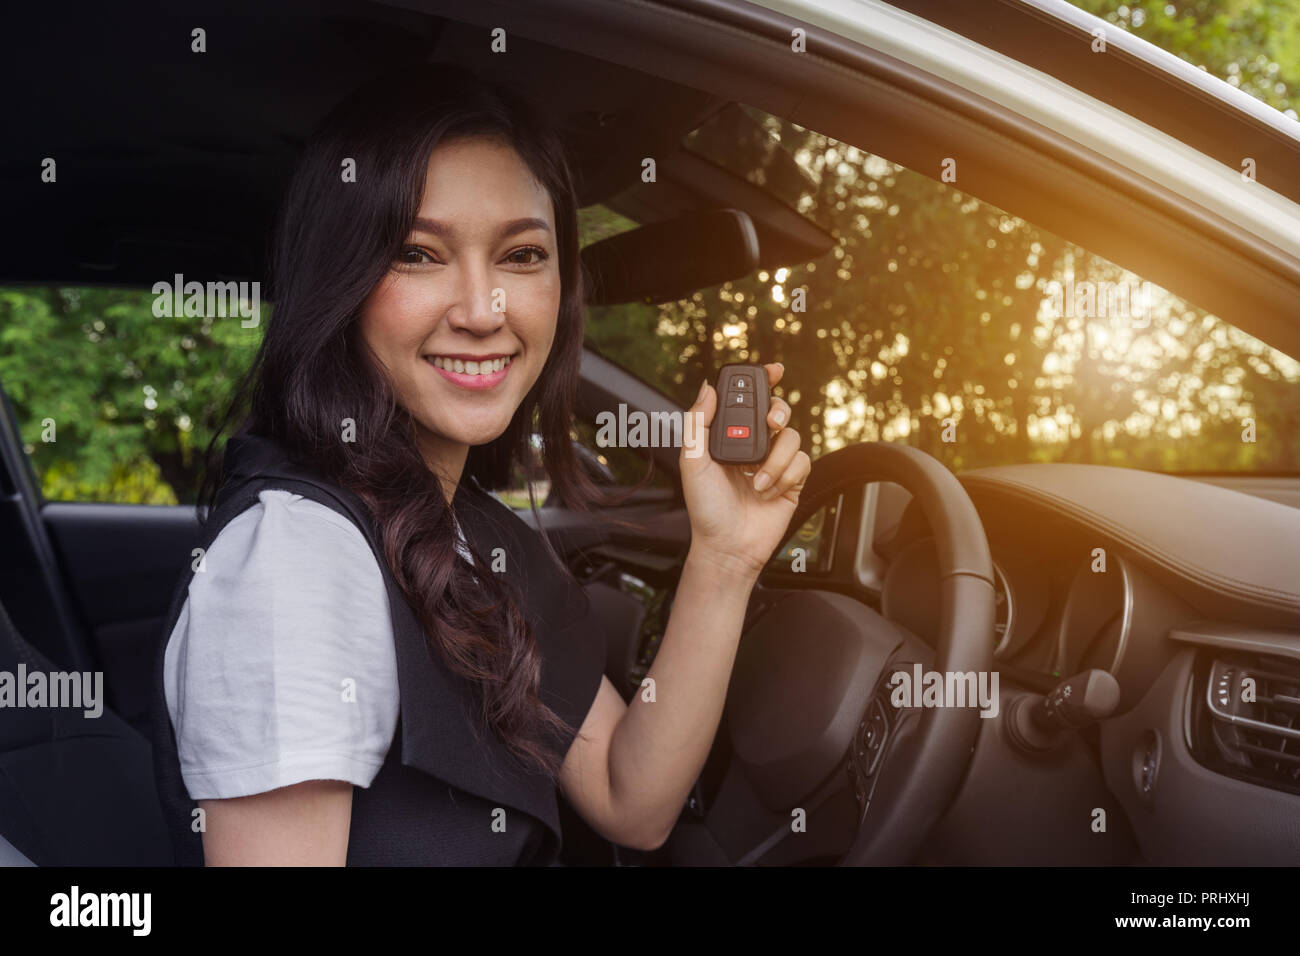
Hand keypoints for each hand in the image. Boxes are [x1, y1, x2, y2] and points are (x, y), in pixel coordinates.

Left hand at [679, 363, 810, 576]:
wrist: (727, 546)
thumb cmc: (706, 508)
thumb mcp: (693, 462)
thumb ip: (697, 423)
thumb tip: (708, 388)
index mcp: (729, 438)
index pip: (748, 402)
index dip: (763, 381)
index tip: (772, 370)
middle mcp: (754, 447)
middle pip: (778, 412)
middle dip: (778, 412)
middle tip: (770, 425)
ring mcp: (774, 463)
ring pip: (792, 438)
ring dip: (776, 460)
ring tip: (757, 482)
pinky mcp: (792, 481)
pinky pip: (803, 462)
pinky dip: (786, 476)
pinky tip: (769, 491)